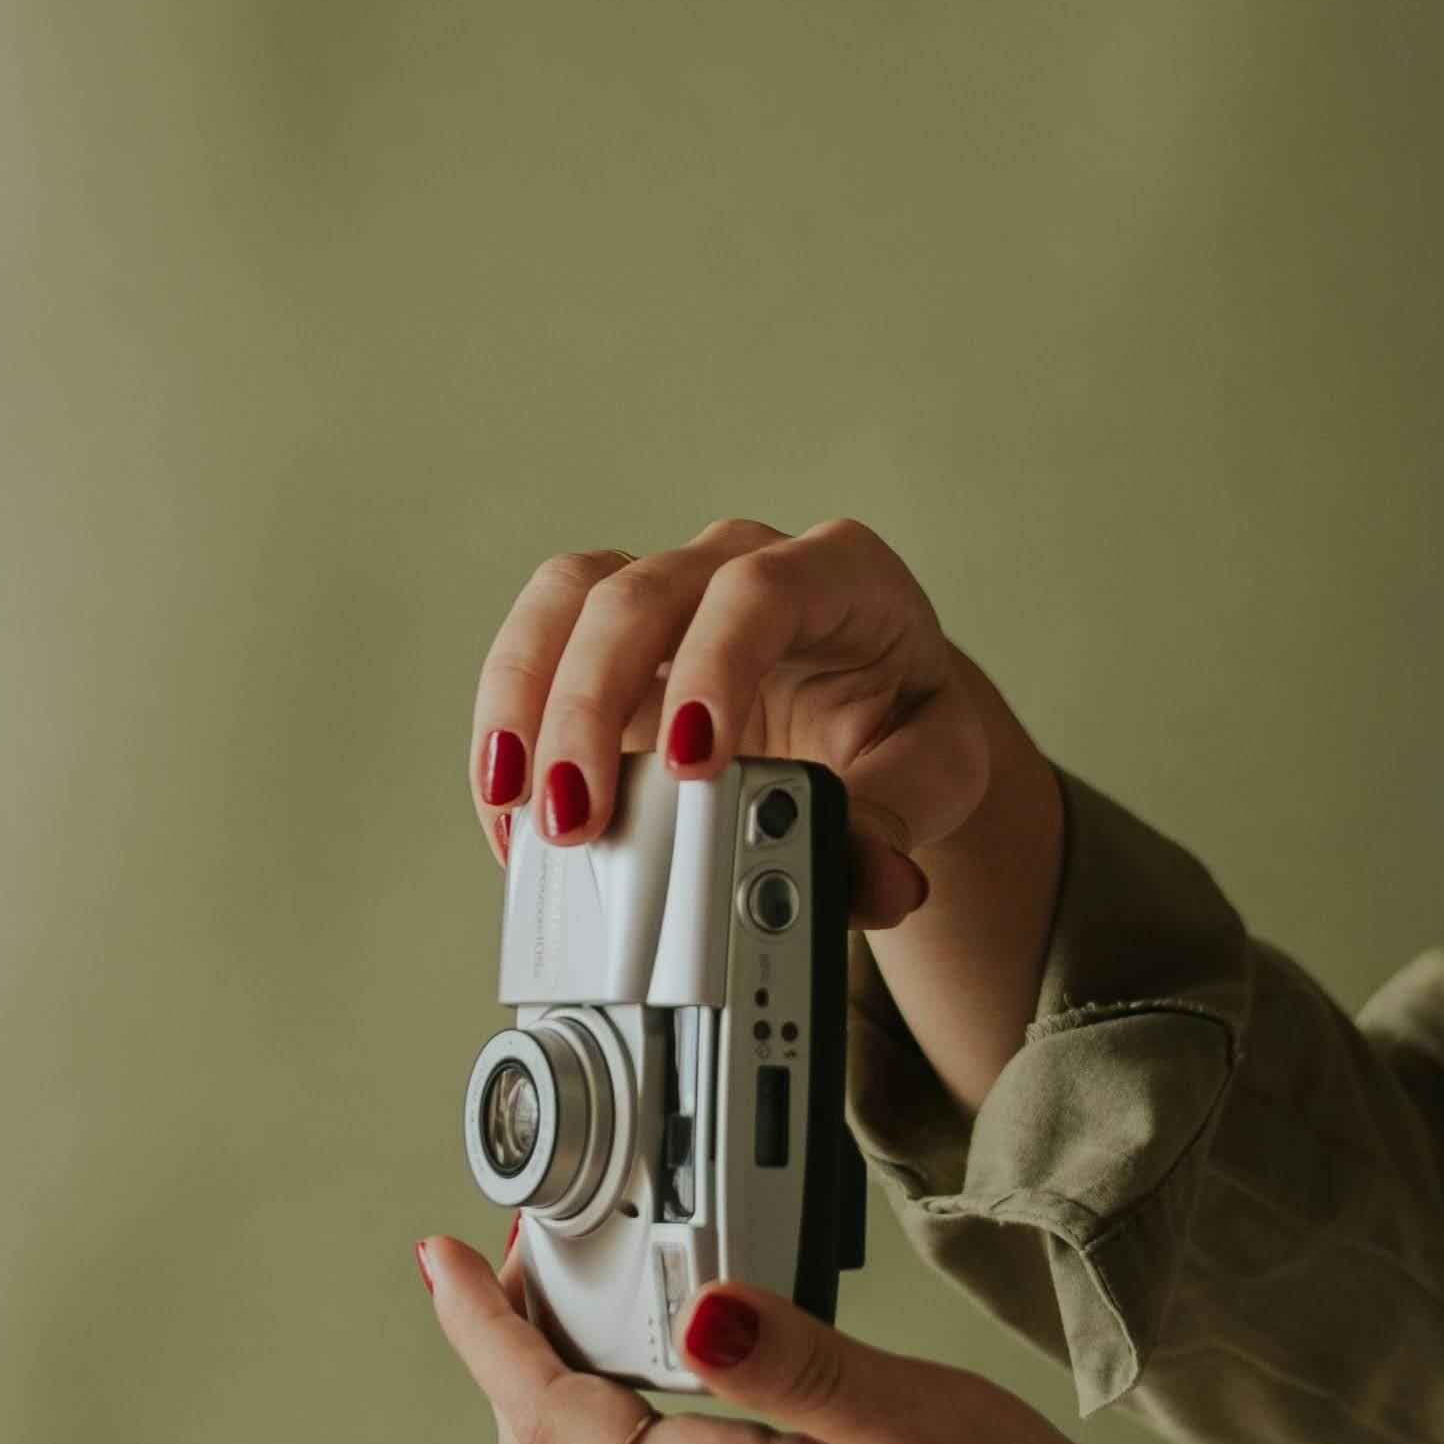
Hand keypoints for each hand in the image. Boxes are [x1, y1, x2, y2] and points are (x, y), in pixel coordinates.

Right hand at [467, 517, 989, 928]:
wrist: (869, 713)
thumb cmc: (900, 723)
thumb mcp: (934, 773)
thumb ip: (899, 821)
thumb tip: (874, 881)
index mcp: (837, 575)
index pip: (761, 593)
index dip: (713, 667)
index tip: (688, 762)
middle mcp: (738, 562)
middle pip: (640, 593)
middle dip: (592, 706)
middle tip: (578, 816)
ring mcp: (665, 589)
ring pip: (567, 598)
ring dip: (525, 699)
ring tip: (515, 805)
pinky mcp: (606, 635)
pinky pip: (537, 645)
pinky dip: (510, 724)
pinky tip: (509, 809)